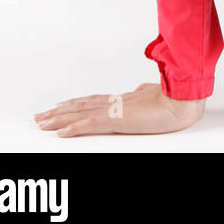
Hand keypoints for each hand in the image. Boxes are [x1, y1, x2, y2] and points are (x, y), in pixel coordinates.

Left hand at [34, 82, 205, 136]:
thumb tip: (138, 90)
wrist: (183, 100)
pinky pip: (88, 125)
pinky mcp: (117, 119)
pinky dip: (72, 128)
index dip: (75, 103)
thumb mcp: (155, 94)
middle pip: (80, 106)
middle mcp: (116, 103)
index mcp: (125, 98)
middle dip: (59, 112)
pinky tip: (59, 133)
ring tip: (42, 123)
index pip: (93, 100)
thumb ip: (143, 93)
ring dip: (59, 119)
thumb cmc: (176, 98)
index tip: (60, 105)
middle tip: (40, 116)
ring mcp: (115, 110)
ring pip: (79, 114)